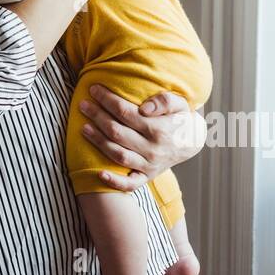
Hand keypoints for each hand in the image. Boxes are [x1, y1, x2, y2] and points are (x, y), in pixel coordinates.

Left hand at [78, 86, 206, 188]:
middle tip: (83, 105)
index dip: (107, 100)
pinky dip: (114, 182)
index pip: (125, 112)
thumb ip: (164, 101)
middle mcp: (152, 149)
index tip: (94, 90)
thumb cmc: (180, 119)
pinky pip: (129, 184)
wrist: (192, 143)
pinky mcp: (147, 177)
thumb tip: (144, 108)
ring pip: (117, 154)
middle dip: (97, 116)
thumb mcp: (180, 104)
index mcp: (159, 129)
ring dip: (98, 141)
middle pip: (117, 132)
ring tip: (84, 127)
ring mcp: (149, 165)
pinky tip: (99, 173)